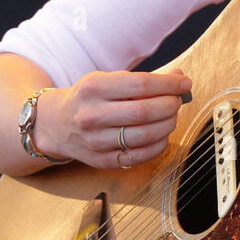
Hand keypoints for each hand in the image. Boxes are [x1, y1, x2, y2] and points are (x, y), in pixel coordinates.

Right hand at [34, 68, 191, 168]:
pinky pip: (140, 156)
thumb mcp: (107, 80)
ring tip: (171, 116)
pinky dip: (159, 145)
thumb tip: (179, 78)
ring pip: (145, 135)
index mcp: (93, 88)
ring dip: (168, 125)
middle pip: (144, 111)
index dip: (168, 85)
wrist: (55, 124)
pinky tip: (163, 134)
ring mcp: (95, 141)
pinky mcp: (102, 161)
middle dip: (170, 105)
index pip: (141, 85)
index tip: (185, 83)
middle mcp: (91, 115)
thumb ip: (142, 80)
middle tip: (178, 101)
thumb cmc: (89, 98)